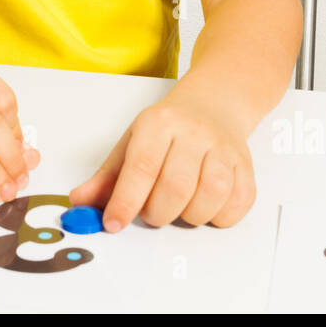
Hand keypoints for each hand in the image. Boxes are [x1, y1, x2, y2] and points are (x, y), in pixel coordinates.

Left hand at [69, 84, 255, 229]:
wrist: (213, 103)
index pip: (141, 167)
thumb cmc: (168, 128)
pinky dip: (219, 216)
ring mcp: (223, 147)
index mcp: (159, 123)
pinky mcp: (245, 165)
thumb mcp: (131, 142)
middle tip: (151, 212)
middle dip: (157, 213)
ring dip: (189, 216)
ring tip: (179, 207)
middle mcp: (193, 132)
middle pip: (176, 187)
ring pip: (209, 197)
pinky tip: (205, 206)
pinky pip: (238, 203)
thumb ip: (106, 177)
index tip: (113, 223)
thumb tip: (79, 202)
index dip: (125, 201)